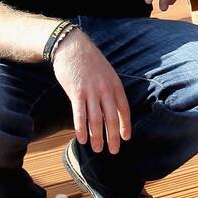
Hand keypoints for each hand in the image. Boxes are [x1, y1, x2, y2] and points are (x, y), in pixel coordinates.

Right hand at [52, 29, 131, 154]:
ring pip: (96, 120)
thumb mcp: (106, 73)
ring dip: (97, 137)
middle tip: (113, 151)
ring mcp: (91, 92)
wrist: (71, 47)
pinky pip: (80, 115)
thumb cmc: (88, 61)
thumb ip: (110, 89)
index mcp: (115, 85)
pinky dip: (81, 129)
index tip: (126, 138)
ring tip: (97, 149)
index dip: (125, 125)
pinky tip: (81, 140)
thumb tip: (111, 107)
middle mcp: (106, 90)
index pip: (124, 109)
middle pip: (112, 118)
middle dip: (113, 137)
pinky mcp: (76, 93)